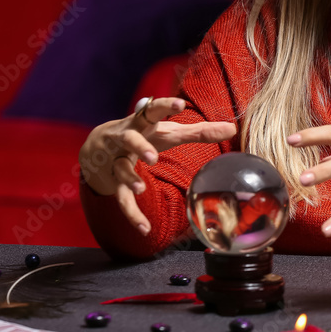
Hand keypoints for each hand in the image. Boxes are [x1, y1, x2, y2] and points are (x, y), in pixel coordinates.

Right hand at [79, 96, 236, 236]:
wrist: (98, 146)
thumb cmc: (144, 134)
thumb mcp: (168, 131)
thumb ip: (199, 131)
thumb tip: (232, 129)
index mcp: (142, 123)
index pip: (152, 110)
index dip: (165, 105)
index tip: (180, 103)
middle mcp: (125, 139)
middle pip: (129, 139)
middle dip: (139, 146)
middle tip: (152, 156)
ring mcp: (115, 160)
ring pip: (120, 169)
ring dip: (129, 178)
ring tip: (140, 188)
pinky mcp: (112, 182)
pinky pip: (121, 198)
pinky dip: (132, 214)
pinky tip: (144, 228)